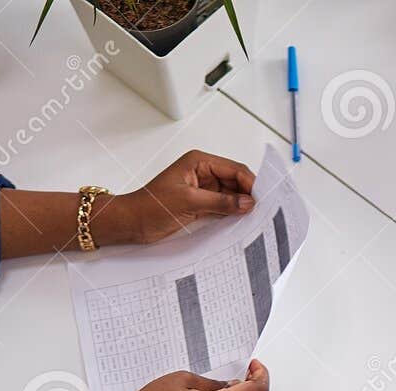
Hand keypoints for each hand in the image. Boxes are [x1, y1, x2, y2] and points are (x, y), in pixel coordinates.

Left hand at [97, 150, 256, 245]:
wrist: (132, 223)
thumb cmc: (150, 206)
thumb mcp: (189, 202)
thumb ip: (220, 202)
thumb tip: (247, 203)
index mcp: (199, 161)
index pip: (234, 169)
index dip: (250, 183)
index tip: (262, 199)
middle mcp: (203, 172)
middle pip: (236, 181)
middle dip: (248, 194)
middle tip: (261, 211)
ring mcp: (203, 189)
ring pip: (232, 195)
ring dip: (241, 205)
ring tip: (253, 218)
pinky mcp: (201, 204)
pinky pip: (223, 207)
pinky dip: (232, 214)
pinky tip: (240, 222)